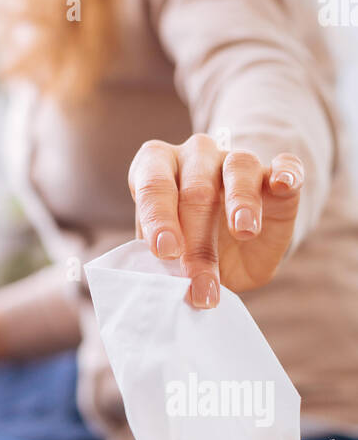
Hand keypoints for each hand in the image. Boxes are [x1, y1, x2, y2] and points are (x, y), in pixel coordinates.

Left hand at [127, 133, 303, 307]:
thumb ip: (161, 259)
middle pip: (196, 189)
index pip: (153, 183)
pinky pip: (285, 164)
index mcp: (156, 167)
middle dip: (198, 241)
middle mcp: (195, 156)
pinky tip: (283, 185)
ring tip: (244, 231)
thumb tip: (162, 283)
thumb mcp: (169, 256)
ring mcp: (236, 160)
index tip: (165, 251)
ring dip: (241, 202)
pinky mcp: (275, 174)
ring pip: (239, 167)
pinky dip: (286, 172)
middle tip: (199, 281)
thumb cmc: (184, 247)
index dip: (158, 217)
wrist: (225, 253)